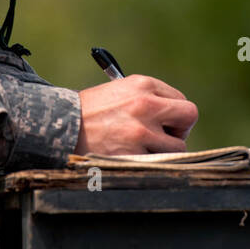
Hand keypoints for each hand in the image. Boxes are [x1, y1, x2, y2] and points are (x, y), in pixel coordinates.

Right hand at [75, 75, 197, 155]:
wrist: (60, 125)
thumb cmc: (91, 111)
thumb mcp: (120, 92)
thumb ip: (148, 99)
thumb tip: (174, 116)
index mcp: (143, 85)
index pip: (181, 101)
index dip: (176, 115)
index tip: (168, 123)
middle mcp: (146, 105)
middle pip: (189, 117)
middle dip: (181, 130)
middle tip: (167, 137)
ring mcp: (141, 131)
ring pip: (177, 146)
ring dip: (163, 151)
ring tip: (141, 149)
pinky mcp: (133, 154)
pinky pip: (159, 162)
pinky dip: (149, 163)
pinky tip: (132, 157)